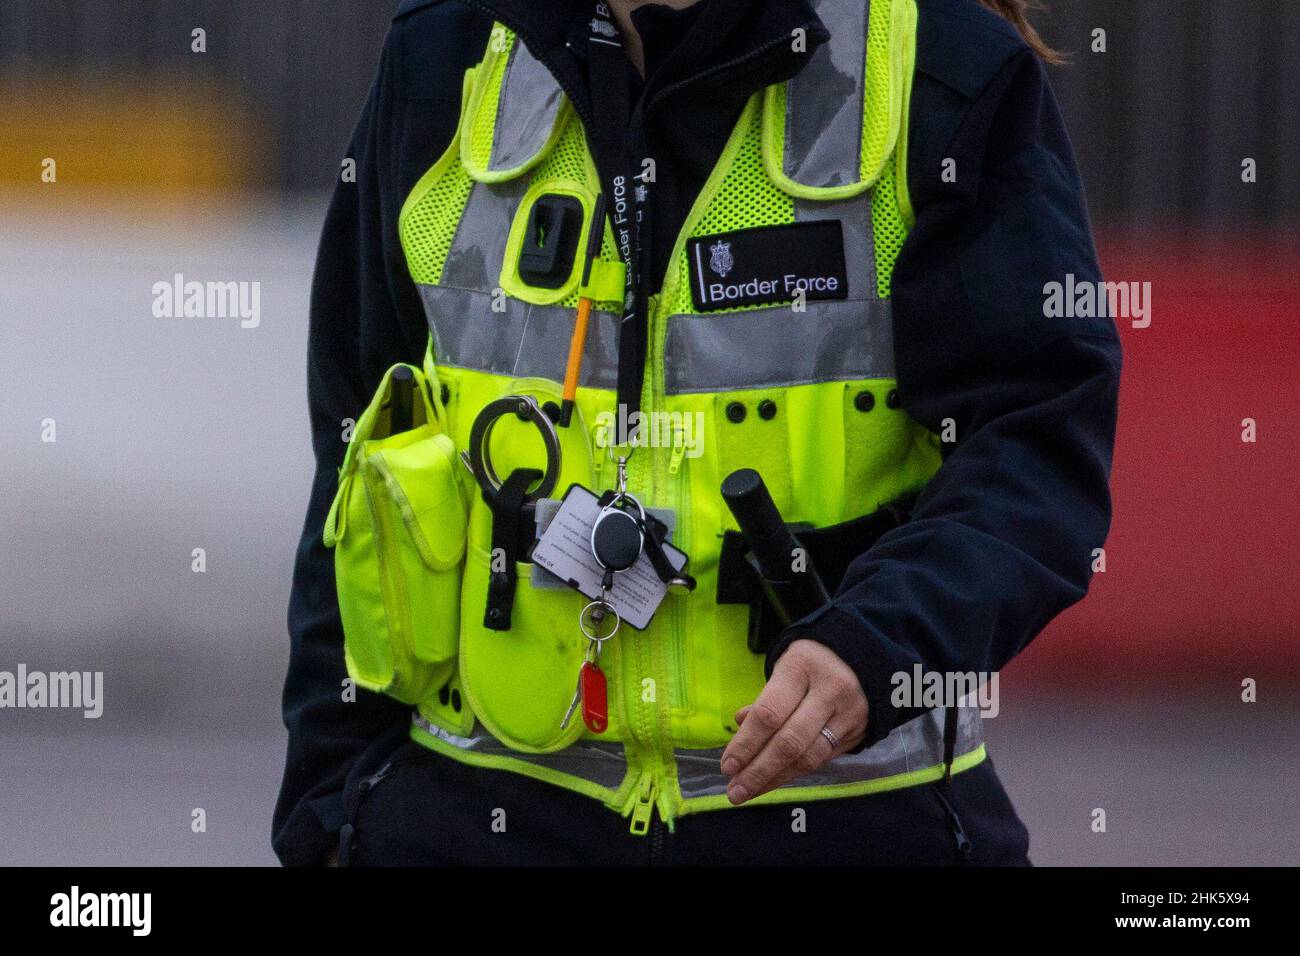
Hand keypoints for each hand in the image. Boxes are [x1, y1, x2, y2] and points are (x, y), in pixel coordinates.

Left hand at [720, 639, 867, 804]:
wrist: (862, 656)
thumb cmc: (810, 661)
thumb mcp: (783, 667)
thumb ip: (764, 699)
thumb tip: (740, 724)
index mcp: (801, 668)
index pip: (769, 714)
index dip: (746, 744)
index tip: (727, 766)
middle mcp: (829, 692)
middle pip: (789, 742)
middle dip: (758, 771)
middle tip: (735, 791)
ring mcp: (848, 714)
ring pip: (808, 758)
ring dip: (776, 779)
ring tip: (750, 791)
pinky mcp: (858, 732)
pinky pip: (822, 760)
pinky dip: (795, 773)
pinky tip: (775, 780)